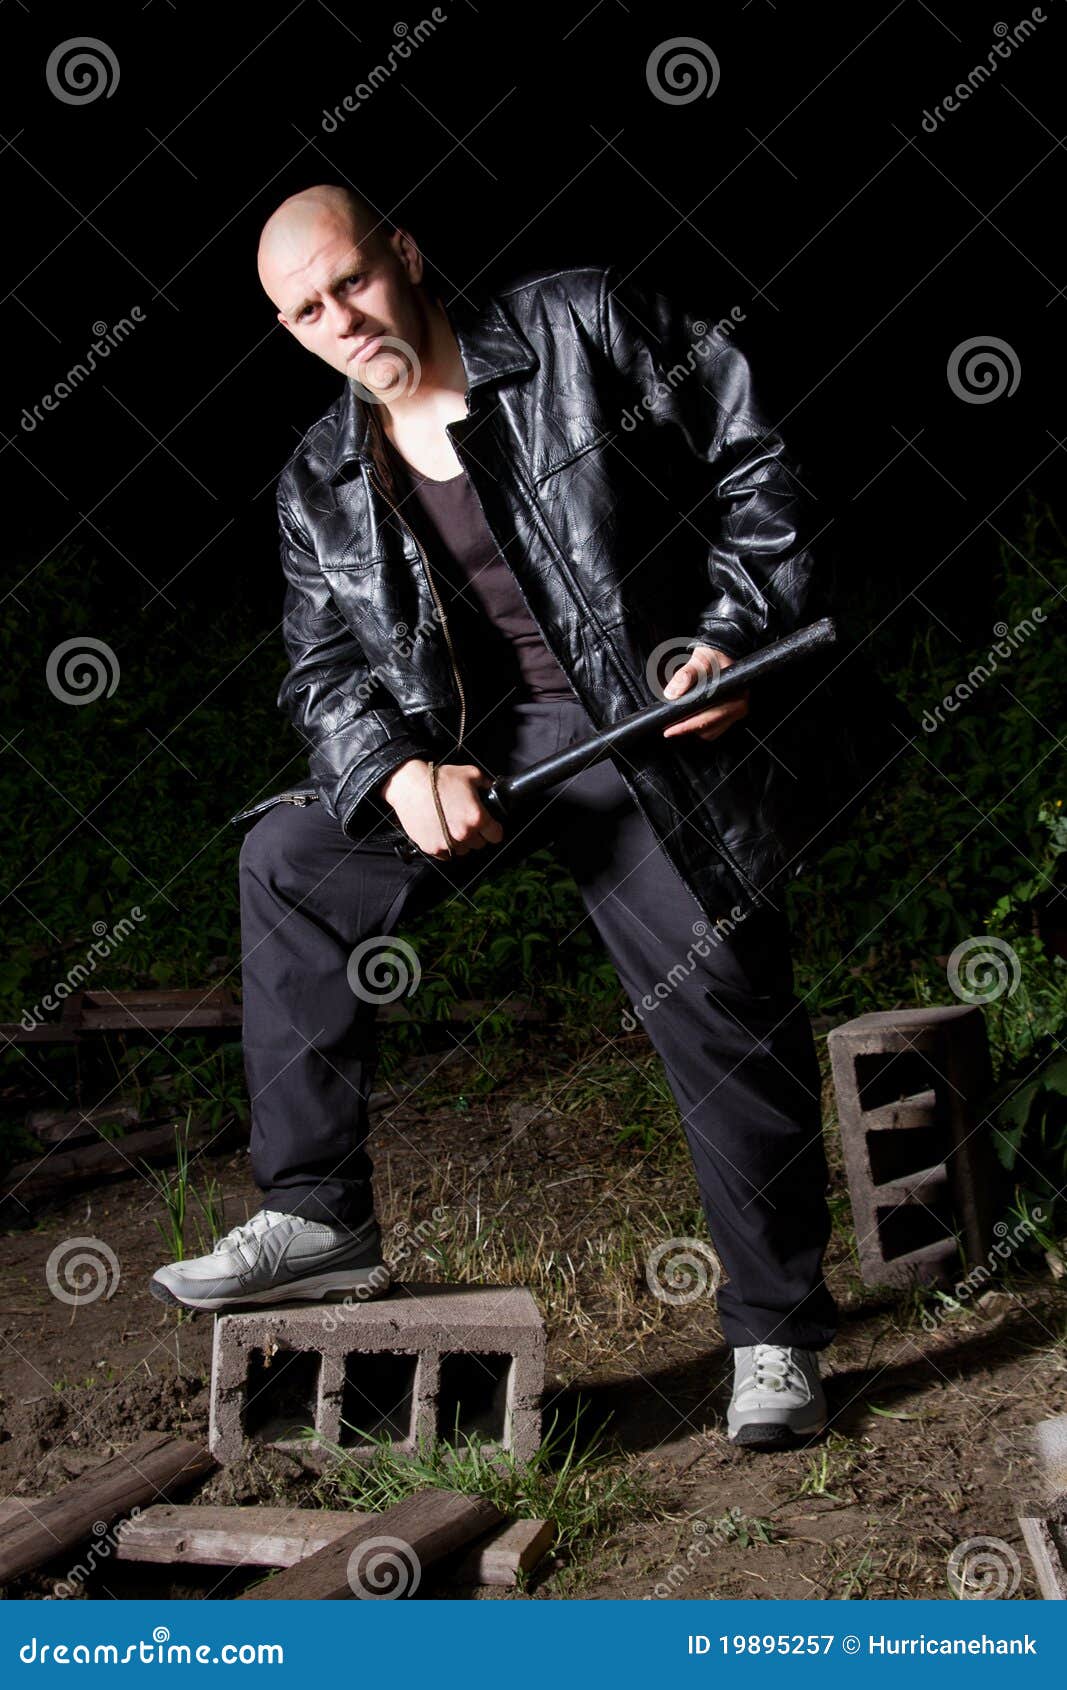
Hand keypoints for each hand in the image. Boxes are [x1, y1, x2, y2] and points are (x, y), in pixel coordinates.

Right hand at [380, 759, 504, 858]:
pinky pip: (446, 855)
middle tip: (465, 821)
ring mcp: (448, 844)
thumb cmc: (438, 779)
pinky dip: (446, 847)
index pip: (496, 835)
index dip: (493, 829)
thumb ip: (486, 783)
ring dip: (461, 842)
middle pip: (479, 844)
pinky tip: (441, 832)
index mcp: (477, 818)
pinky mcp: (432, 848)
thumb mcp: (470, 773)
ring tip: (452, 826)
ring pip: (463, 851)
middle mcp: (464, 834)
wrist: (410, 786)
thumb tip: (491, 789)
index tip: (489, 827)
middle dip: (476, 834)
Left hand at [660, 645, 748, 741]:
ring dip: (693, 728)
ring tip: (678, 718)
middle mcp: (738, 708)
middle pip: (708, 730)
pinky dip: (698, 726)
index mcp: (735, 697)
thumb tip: (672, 694)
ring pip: (709, 732)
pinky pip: (712, 730)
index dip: (687, 727)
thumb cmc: (714, 657)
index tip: (669, 730)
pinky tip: (689, 717)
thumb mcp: (700, 661)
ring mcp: (734, 713)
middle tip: (668, 726)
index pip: (708, 719)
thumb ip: (686, 675)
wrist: (721, 655)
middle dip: (686, 728)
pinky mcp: (728, 716)